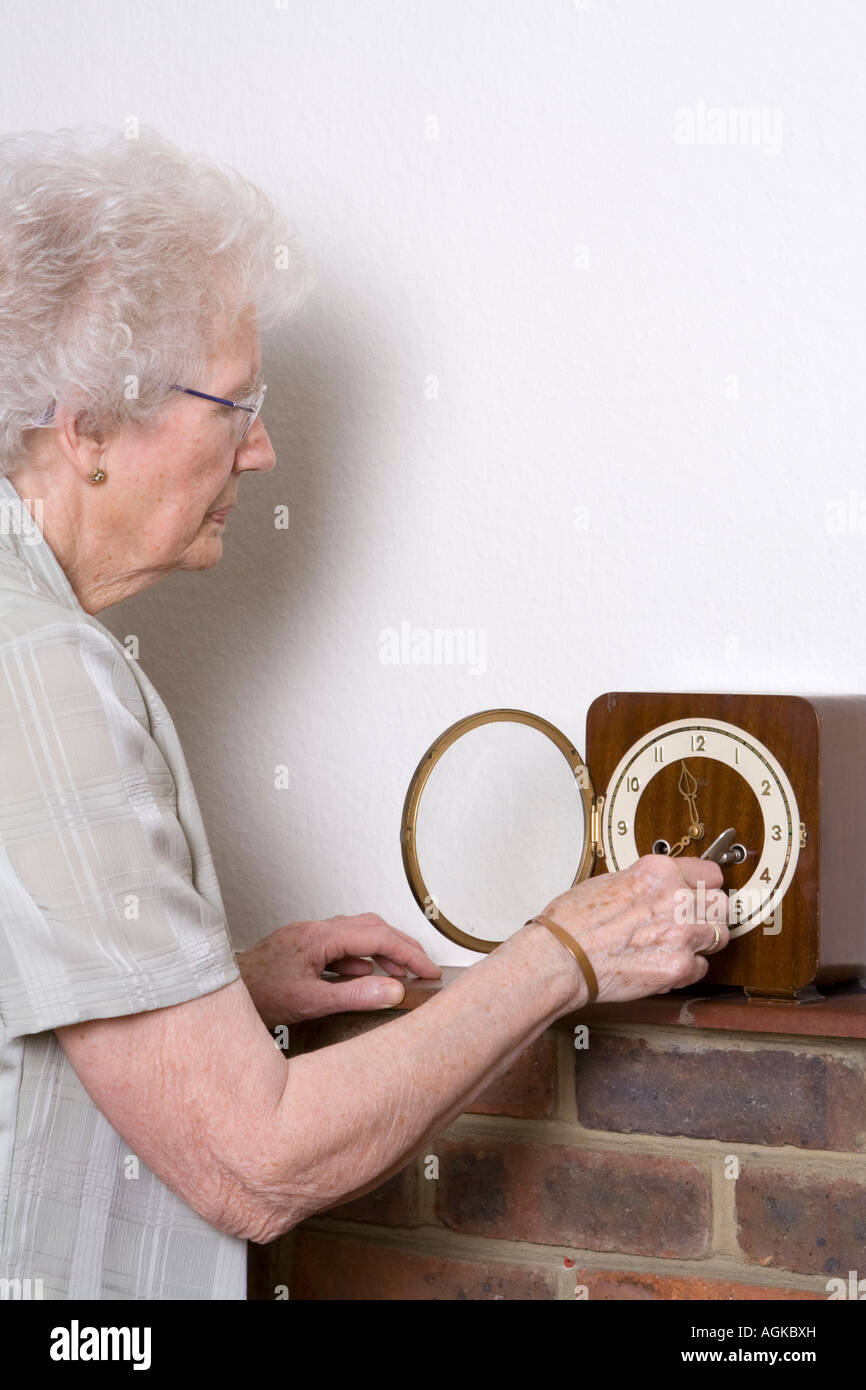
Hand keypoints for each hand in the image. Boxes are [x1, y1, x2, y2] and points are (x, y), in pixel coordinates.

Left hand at [237, 913, 442, 1027]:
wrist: (217, 994)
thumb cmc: (255, 996)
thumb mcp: (310, 1002)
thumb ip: (354, 995)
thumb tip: (392, 990)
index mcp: (319, 937)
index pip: (377, 937)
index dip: (408, 953)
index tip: (428, 970)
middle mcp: (314, 930)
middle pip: (371, 927)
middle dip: (401, 946)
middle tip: (422, 968)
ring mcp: (307, 936)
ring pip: (356, 933)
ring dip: (381, 951)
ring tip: (398, 975)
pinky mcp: (301, 947)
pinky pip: (339, 945)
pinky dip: (359, 958)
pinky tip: (362, 976)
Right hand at [529, 853, 728, 1009]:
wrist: (560, 957)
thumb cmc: (574, 921)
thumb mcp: (612, 880)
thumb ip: (648, 882)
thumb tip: (666, 888)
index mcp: (659, 871)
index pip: (712, 873)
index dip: (705, 888)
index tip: (701, 895)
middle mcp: (675, 897)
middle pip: (721, 904)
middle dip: (707, 915)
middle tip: (689, 924)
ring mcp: (681, 932)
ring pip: (719, 936)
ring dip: (702, 943)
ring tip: (675, 946)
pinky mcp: (678, 966)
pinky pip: (702, 968)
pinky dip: (686, 970)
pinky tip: (663, 964)